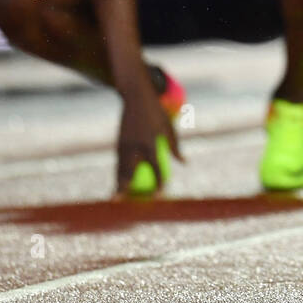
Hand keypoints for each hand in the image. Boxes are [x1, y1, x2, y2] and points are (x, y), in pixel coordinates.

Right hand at [115, 72, 183, 193]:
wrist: (135, 98)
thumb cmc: (156, 113)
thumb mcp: (169, 127)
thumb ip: (175, 147)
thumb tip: (184, 164)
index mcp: (150, 144)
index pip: (155, 169)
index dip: (157, 183)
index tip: (160, 195)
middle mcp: (135, 147)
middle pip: (130, 174)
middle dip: (128, 190)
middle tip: (132, 204)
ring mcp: (124, 146)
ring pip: (120, 170)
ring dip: (119, 186)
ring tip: (118, 200)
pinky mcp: (118, 144)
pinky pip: (118, 163)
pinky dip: (118, 174)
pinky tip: (119, 184)